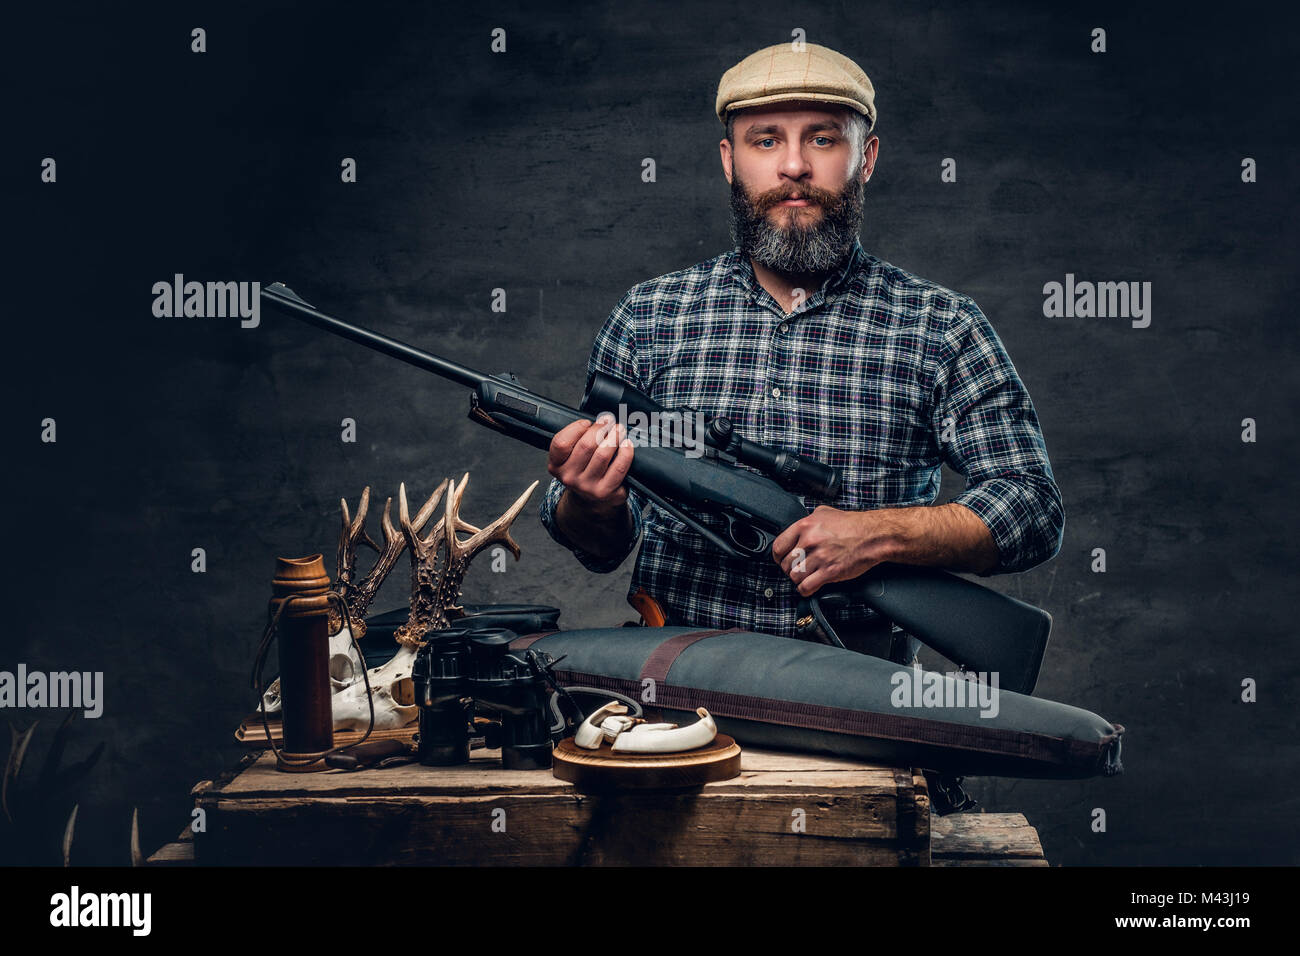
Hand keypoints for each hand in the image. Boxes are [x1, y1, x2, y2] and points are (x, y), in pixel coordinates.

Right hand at [547, 412, 634, 510]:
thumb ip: (577, 439)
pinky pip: (618, 467)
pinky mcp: (604, 491)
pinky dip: (625, 453)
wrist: (592, 500)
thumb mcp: (571, 456)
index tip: (587, 422)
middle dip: (600, 428)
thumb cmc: (584, 470)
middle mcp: (569, 477)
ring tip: (619, 430)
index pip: (561, 443)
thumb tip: (600, 420)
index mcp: (556, 465)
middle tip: (609, 421)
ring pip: (603, 454)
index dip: (576, 428)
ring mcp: (586, 486)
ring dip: (614, 437)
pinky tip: (627, 445)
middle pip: (586, 445)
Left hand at [771, 505, 901, 596]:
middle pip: (785, 564)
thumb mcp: (825, 512)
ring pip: (794, 577)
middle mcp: (809, 541)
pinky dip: (805, 589)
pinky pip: (806, 587)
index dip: (779, 556)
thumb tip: (799, 527)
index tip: (783, 560)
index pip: (778, 546)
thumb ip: (809, 519)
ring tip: (805, 577)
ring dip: (798, 579)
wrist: (873, 535)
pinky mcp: (829, 572)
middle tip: (798, 569)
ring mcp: (819, 557)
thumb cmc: (853, 524)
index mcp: (805, 526)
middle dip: (790, 569)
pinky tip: (810, 586)